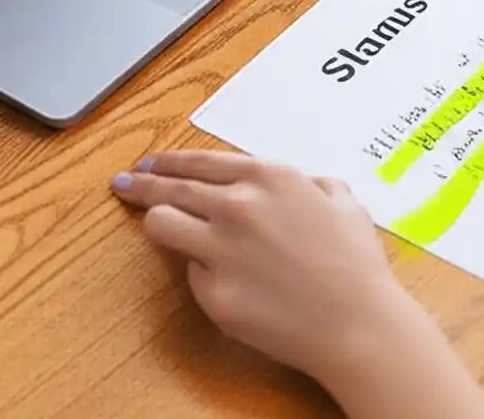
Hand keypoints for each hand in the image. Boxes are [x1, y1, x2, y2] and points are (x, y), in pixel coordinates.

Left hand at [112, 151, 483, 418]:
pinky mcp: (212, 292)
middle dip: (141, 184)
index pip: (199, 161)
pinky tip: (232, 282)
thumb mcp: (343, 202)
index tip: (151, 164)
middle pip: (169, 187)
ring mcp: (220, 249)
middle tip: (126, 183)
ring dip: (159, 224)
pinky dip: (205, 274)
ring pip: (160, 224)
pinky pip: (194, 275)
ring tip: (164, 229)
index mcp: (268, 177)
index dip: (169, 161)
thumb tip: (301, 185)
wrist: (357, 323)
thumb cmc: (356, 264)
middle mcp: (238, 205)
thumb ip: (313, 185)